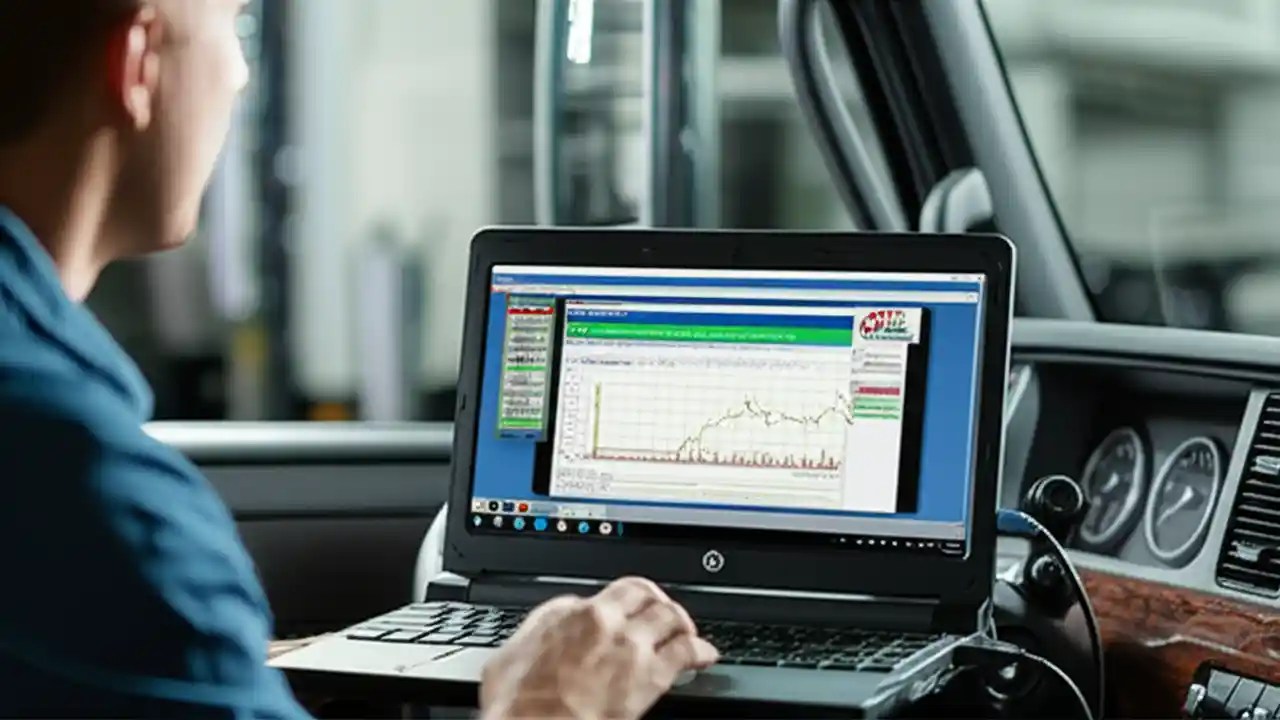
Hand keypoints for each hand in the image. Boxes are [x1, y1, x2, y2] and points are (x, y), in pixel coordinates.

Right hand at [479, 577, 718, 718]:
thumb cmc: (516, 706)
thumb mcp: (508, 657)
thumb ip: (536, 636)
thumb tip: (542, 634)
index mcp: (565, 612)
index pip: (601, 593)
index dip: (617, 602)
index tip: (622, 609)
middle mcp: (602, 620)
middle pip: (643, 592)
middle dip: (655, 600)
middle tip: (662, 610)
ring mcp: (630, 645)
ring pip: (669, 615)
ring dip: (680, 621)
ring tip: (684, 629)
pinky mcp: (651, 676)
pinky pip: (687, 651)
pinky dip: (700, 650)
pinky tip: (704, 655)